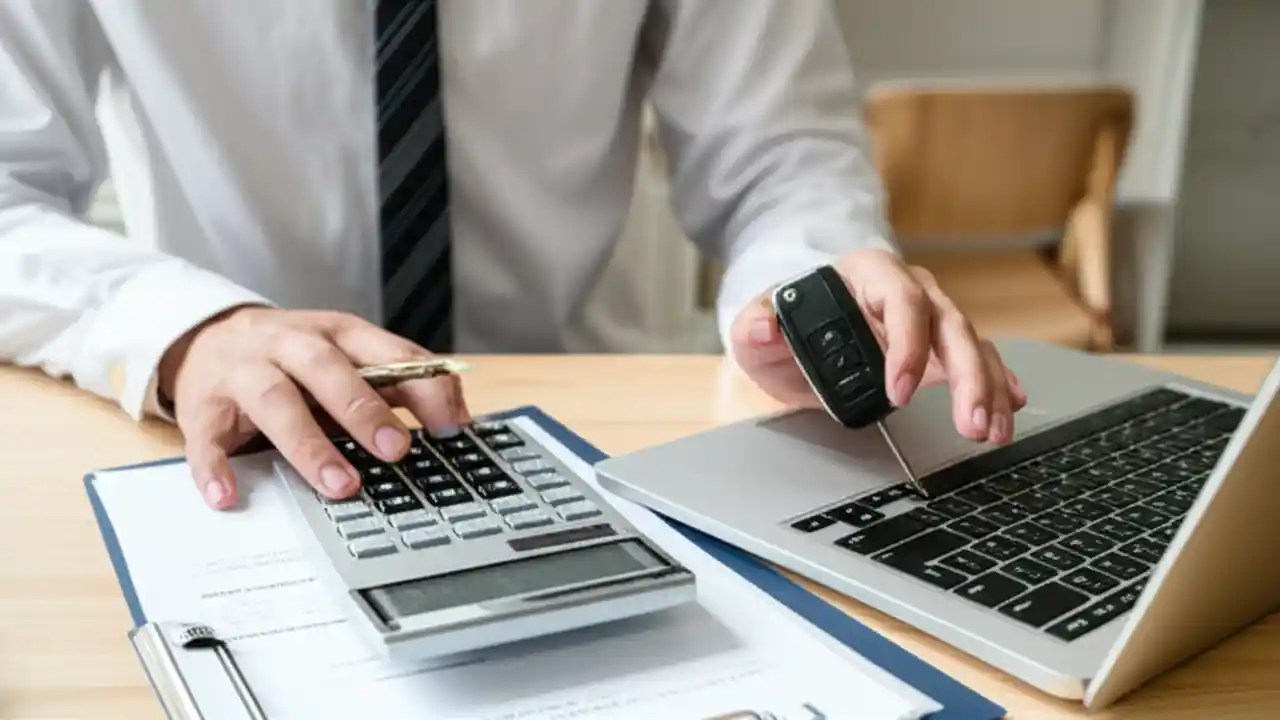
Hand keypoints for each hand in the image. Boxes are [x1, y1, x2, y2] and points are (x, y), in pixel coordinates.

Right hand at [158, 306, 469, 509]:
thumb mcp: (349, 356)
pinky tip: (229, 496)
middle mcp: (290, 344)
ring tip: (338, 484)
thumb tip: (456, 417)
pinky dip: (215, 468)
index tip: (450, 425)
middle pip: (327, 369)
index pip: (386, 352)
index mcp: (336, 332)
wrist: (206, 338)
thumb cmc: (294, 356)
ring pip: (275, 400)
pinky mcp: (203, 406)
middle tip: (397, 450)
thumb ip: (400, 381)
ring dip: (308, 444)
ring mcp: (243, 372)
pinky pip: (206, 437)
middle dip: (364, 410)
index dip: (421, 387)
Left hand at [730, 248, 1026, 444]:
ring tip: (992, 430)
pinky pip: (978, 359)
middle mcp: (909, 289)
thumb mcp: (759, 322)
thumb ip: (756, 323)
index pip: (901, 299)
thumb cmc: (785, 322)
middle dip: (965, 374)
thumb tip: (760, 327)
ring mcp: (930, 318)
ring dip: (986, 387)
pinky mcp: (940, 348)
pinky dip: (996, 383)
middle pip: (949, 323)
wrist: (797, 335)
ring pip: (970, 344)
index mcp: (867, 273)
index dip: (907, 343)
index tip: (899, 391)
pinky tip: (1009, 408)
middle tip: (970, 421)